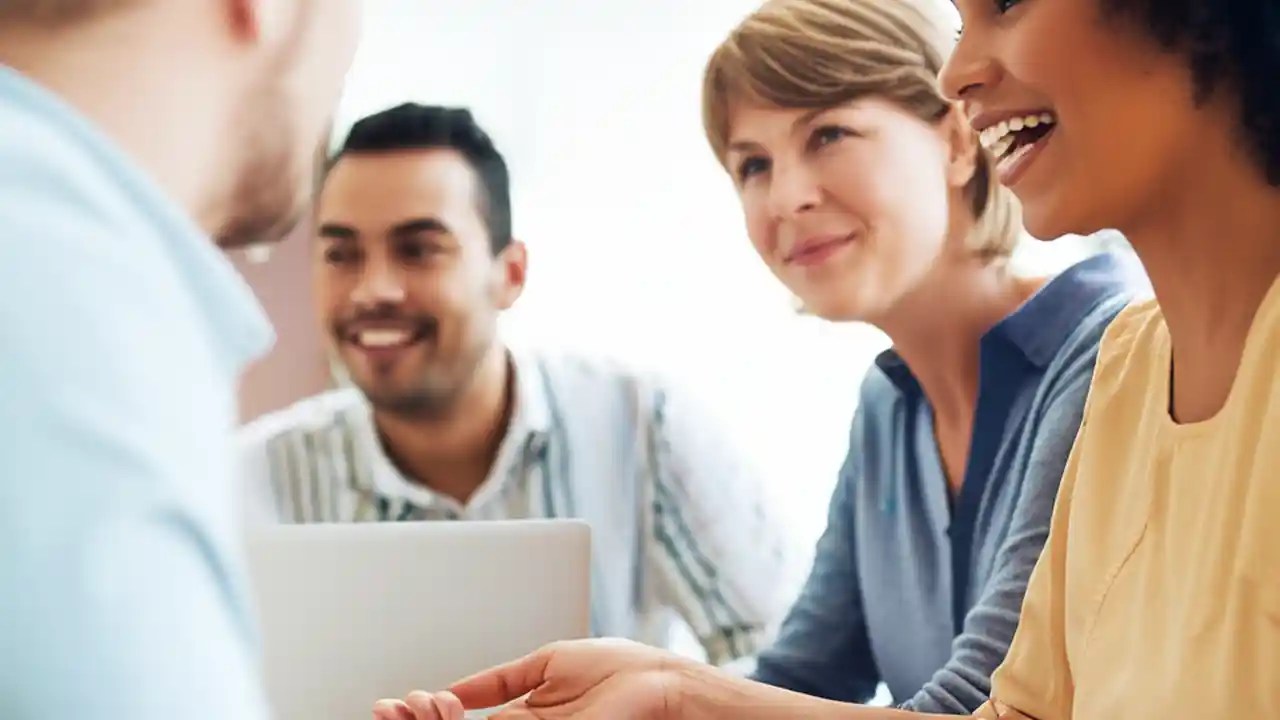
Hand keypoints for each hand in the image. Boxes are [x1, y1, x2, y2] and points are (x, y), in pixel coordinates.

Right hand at [371, 638, 693, 719]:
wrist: (665, 686)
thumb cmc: (624, 672)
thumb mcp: (548, 666)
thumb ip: (498, 684)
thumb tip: (455, 690)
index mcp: (524, 719)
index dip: (428, 716)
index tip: (399, 703)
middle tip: (391, 708)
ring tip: (412, 706)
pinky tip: (438, 713)